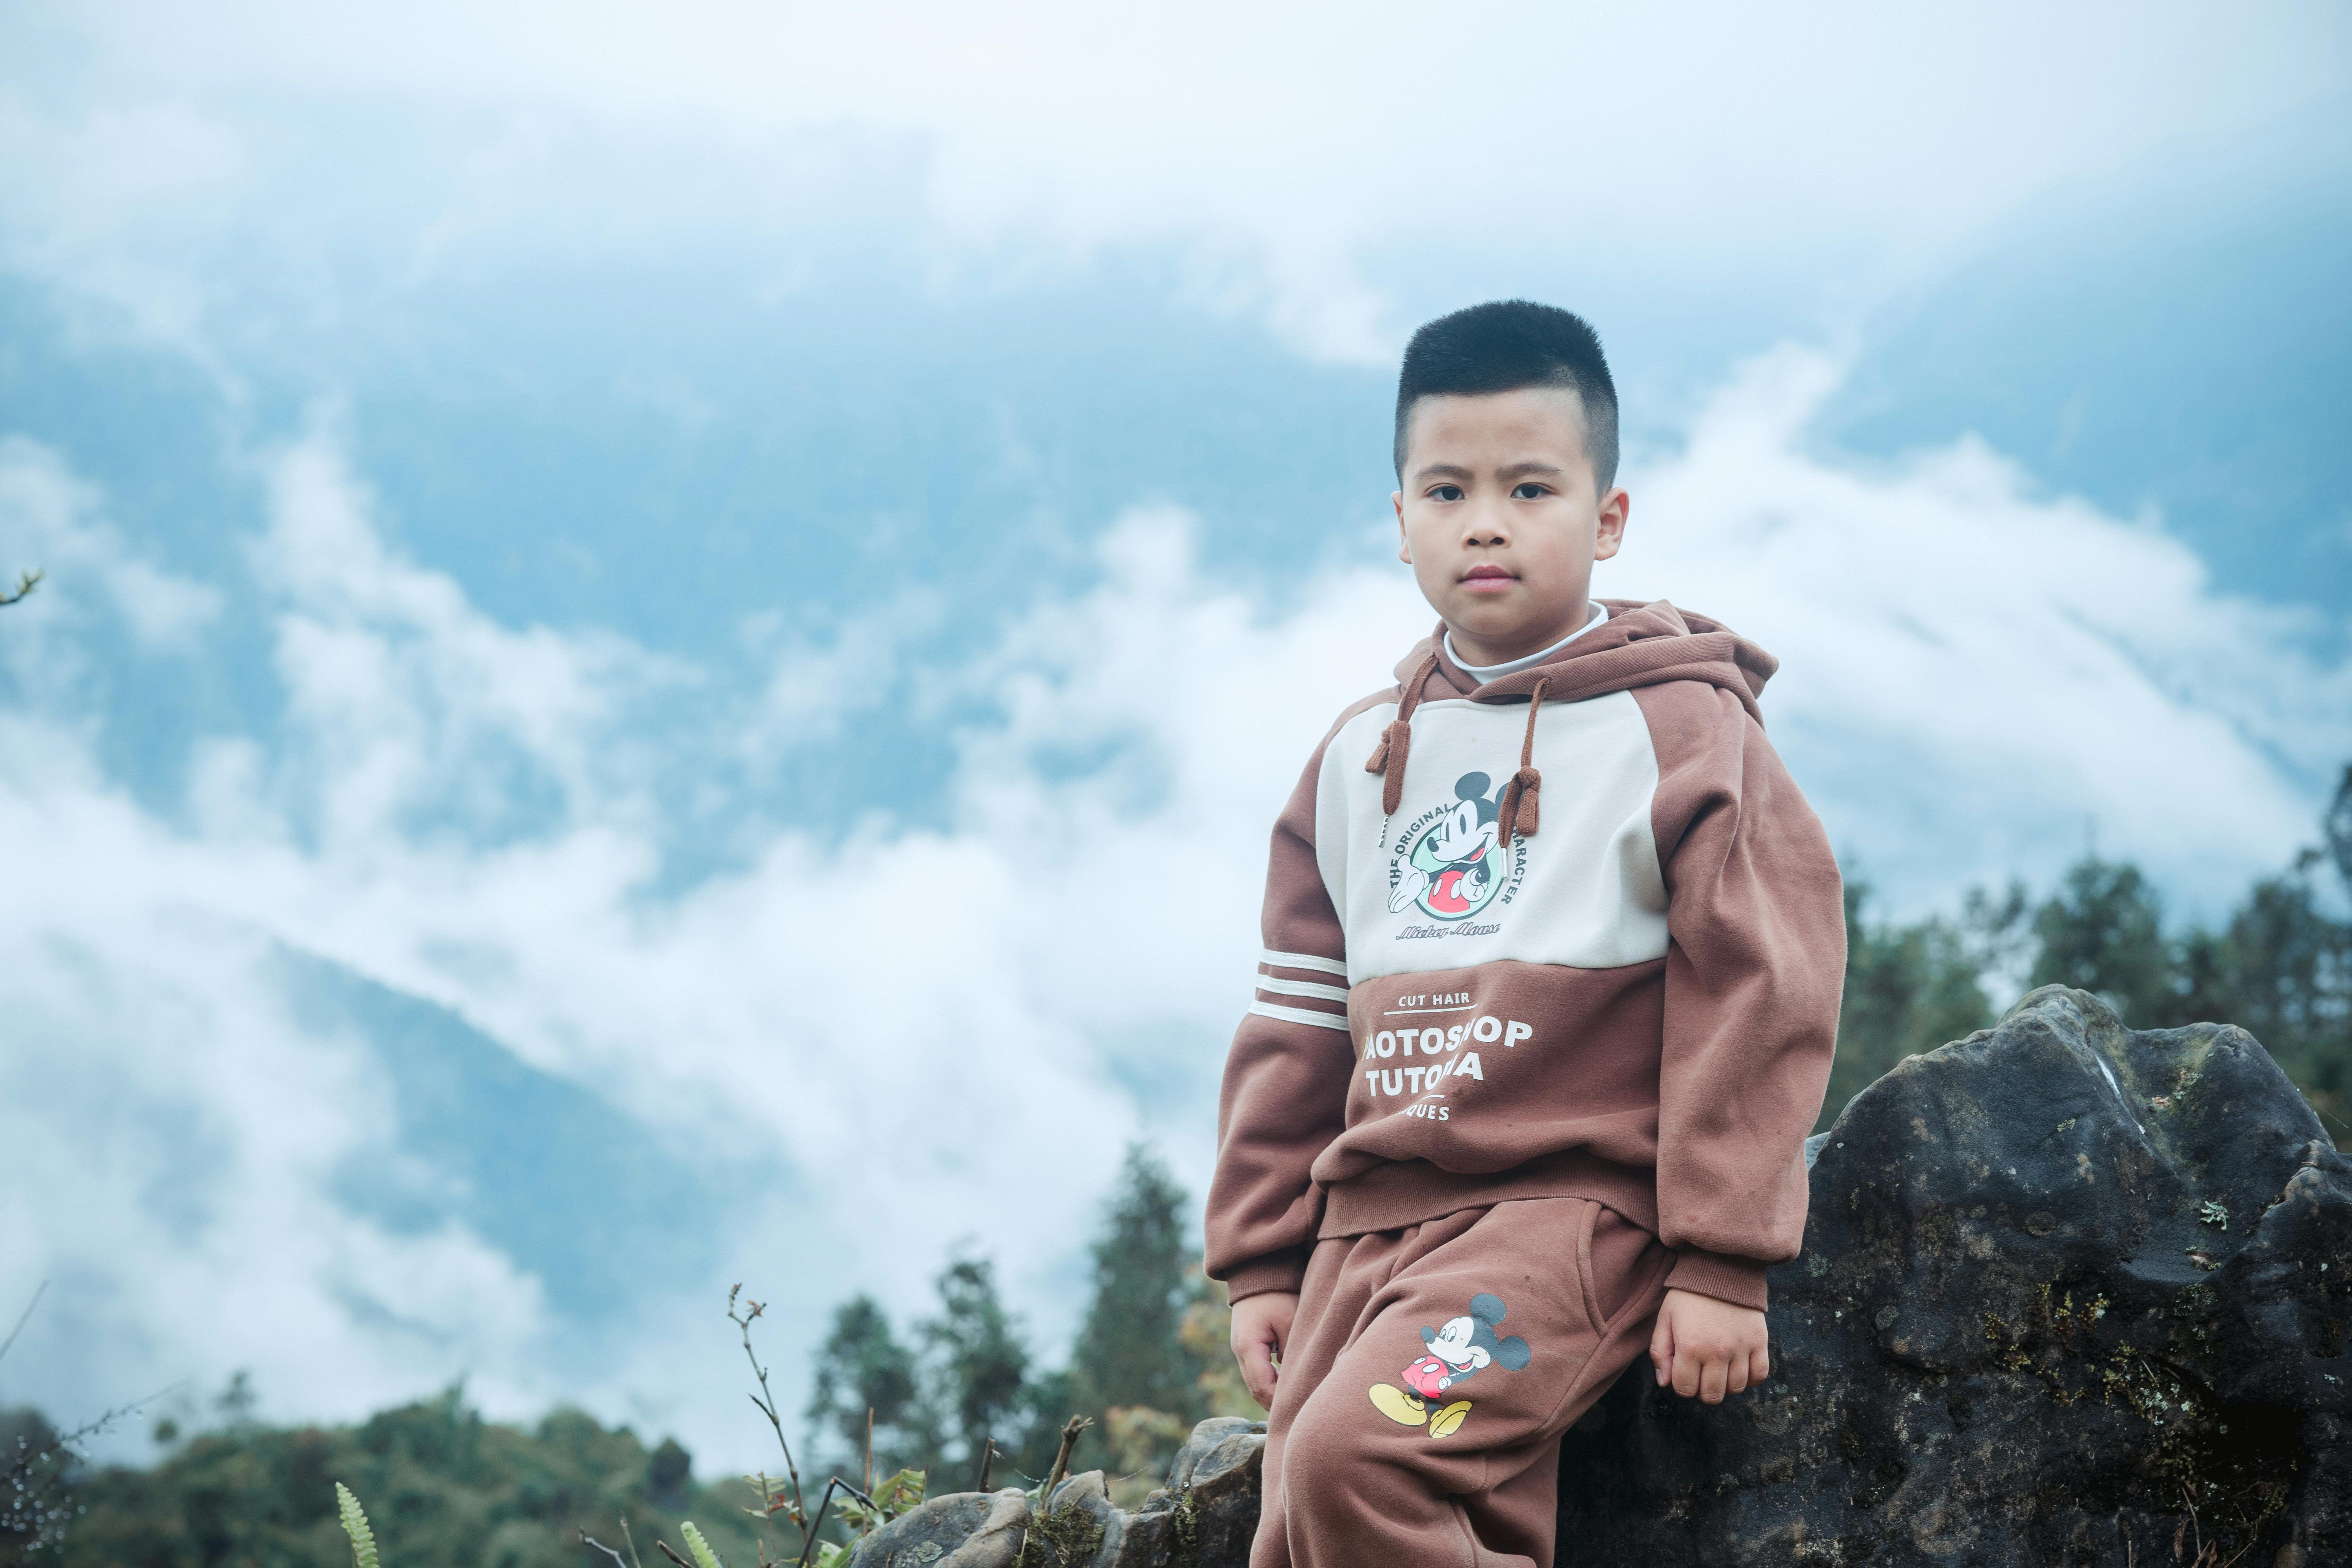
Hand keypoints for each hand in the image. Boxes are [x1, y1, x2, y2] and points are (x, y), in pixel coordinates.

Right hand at [1229, 1291, 1296, 1410]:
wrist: (1258, 1274)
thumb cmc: (1277, 1295)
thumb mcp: (1291, 1321)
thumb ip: (1292, 1352)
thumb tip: (1295, 1381)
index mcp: (1248, 1346)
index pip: (1262, 1386)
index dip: (1279, 1402)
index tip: (1297, 1409)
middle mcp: (1239, 1351)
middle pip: (1255, 1389)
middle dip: (1274, 1404)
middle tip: (1297, 1414)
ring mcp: (1240, 1350)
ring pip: (1254, 1383)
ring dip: (1272, 1394)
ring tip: (1293, 1404)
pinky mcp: (1245, 1347)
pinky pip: (1256, 1372)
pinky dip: (1269, 1382)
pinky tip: (1285, 1387)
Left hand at [1648, 1287, 1767, 1403]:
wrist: (1719, 1268)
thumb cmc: (1688, 1296)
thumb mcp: (1665, 1319)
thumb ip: (1660, 1352)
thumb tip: (1665, 1382)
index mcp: (1690, 1347)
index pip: (1685, 1389)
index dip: (1682, 1385)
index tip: (1683, 1372)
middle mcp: (1717, 1352)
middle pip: (1712, 1395)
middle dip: (1702, 1389)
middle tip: (1701, 1373)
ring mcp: (1740, 1348)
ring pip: (1736, 1388)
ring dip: (1725, 1384)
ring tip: (1719, 1368)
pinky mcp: (1759, 1341)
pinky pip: (1759, 1375)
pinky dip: (1750, 1378)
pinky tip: (1739, 1368)